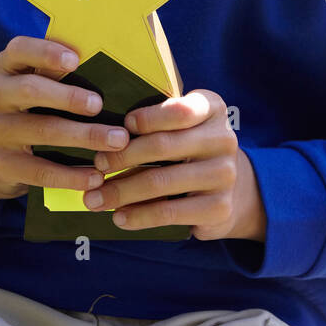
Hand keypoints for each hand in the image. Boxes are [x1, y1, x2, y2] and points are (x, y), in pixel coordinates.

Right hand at [0, 35, 130, 202]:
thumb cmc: (32, 107)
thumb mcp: (36, 82)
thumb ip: (58, 72)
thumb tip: (106, 62)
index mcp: (5, 67)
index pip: (19, 50)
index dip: (46, 53)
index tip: (76, 60)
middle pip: (29, 90)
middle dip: (68, 97)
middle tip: (99, 104)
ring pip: (41, 130)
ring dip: (82, 136)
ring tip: (116, 140)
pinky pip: (39, 171)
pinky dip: (71, 175)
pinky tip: (96, 176)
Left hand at [85, 89, 266, 242]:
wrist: (230, 189)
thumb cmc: (189, 148)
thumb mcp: (182, 125)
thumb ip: (156, 120)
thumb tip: (104, 131)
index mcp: (211, 109)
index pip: (179, 110)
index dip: (146, 118)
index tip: (119, 129)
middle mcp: (224, 139)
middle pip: (163, 146)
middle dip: (122, 156)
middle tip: (97, 165)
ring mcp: (225, 175)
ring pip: (161, 182)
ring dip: (121, 191)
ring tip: (96, 198)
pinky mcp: (219, 208)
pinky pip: (169, 213)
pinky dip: (138, 216)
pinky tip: (119, 217)